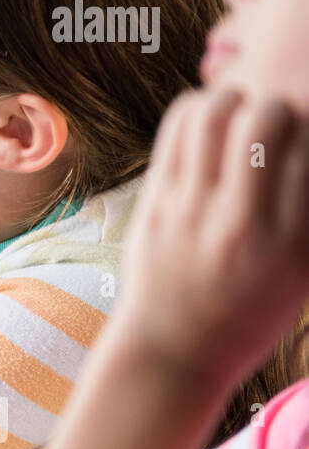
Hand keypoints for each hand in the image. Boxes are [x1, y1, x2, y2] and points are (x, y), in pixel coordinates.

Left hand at [111, 87, 308, 392]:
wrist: (175, 348)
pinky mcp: (155, 201)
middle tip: (279, 121)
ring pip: (212, 114)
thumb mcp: (304, 274)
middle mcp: (241, 222)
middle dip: (280, 106)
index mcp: (293, 243)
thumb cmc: (252, 311)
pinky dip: (198, 110)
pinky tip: (210, 123)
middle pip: (266, 119)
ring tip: (242, 113)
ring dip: (234, 99)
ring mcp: (191, 209)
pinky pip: (177, 131)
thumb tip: (307, 152)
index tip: (306, 139)